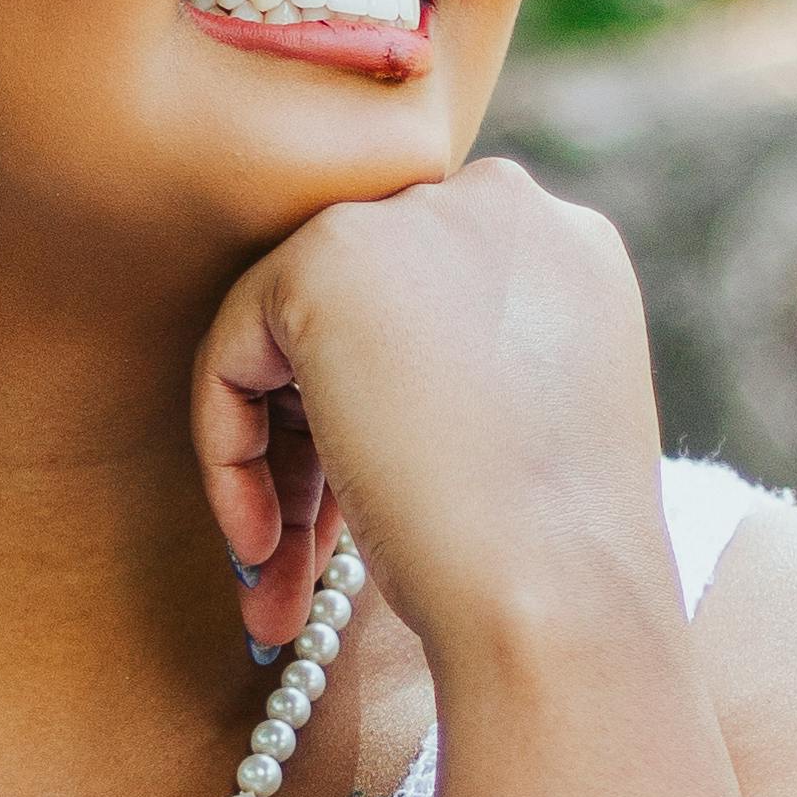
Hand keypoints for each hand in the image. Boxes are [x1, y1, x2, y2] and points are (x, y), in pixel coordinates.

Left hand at [190, 162, 669, 664]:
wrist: (558, 589)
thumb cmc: (553, 556)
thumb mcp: (527, 433)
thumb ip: (460, 379)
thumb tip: (368, 405)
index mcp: (565, 254)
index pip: (430, 318)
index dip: (383, 425)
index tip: (360, 526)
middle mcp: (500, 207)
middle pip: (356, 321)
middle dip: (315, 455)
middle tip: (300, 567)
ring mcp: (414, 218)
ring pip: (292, 339)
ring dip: (274, 472)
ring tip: (278, 587)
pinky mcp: (328, 255)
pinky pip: (236, 352)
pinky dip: (231, 455)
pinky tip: (263, 549)